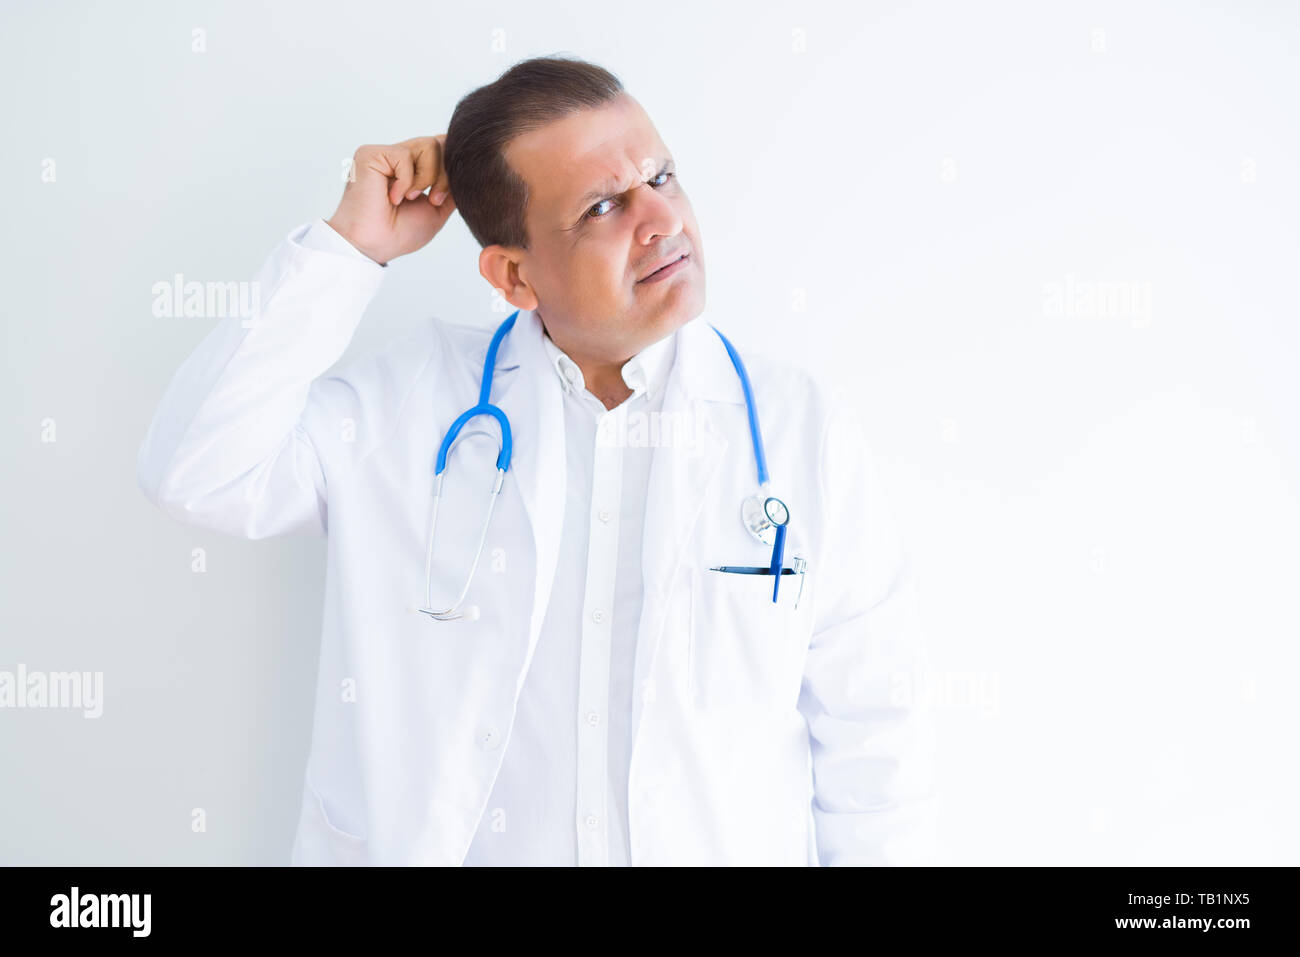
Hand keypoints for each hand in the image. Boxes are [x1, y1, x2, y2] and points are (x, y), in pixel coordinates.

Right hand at [326, 135, 455, 264]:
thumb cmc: (400, 233)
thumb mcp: (437, 209)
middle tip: (434, 200)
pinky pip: (405, 156)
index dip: (453, 163)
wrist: (373, 245)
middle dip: (445, 175)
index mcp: (413, 168)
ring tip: (411, 198)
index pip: (443, 147)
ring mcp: (385, 154)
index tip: (447, 193)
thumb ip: (451, 187)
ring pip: (428, 145)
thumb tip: (467, 167)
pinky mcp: (371, 154)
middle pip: (441, 144)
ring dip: (428, 177)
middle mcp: (399, 157)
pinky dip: (406, 181)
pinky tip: (393, 198)